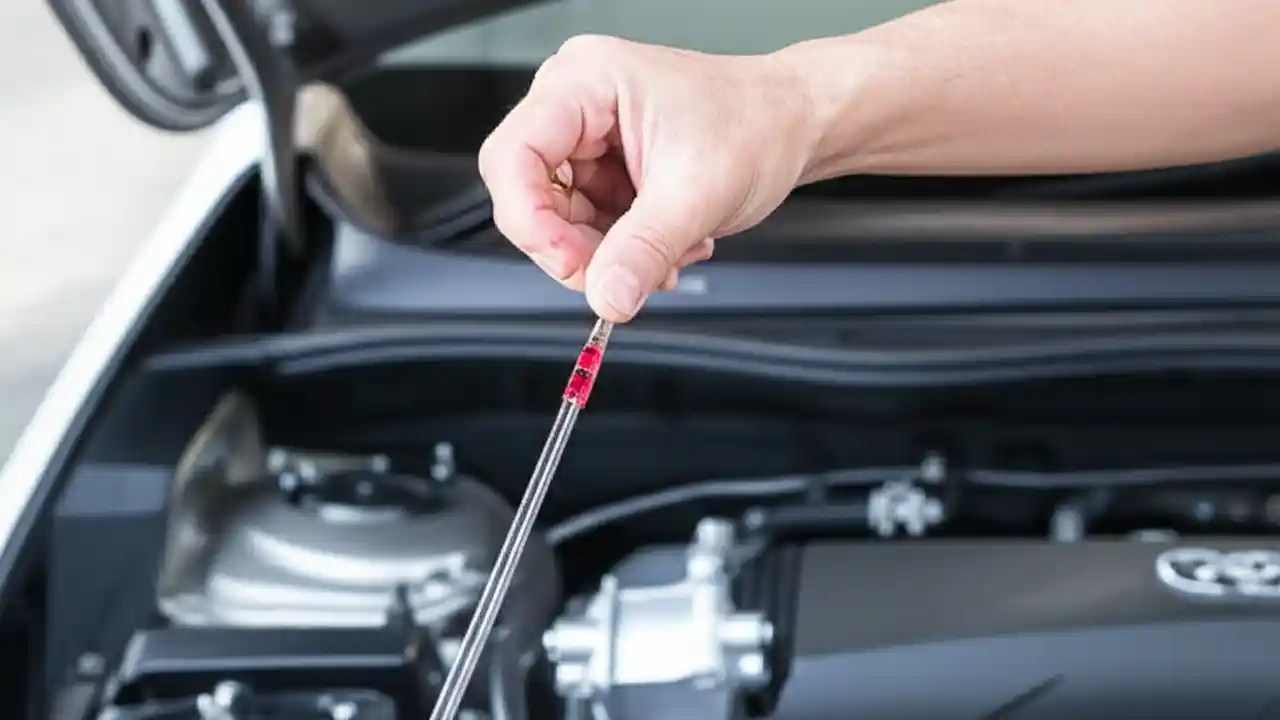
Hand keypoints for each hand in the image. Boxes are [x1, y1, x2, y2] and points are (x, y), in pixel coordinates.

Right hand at [478, 35, 818, 321]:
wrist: (796, 124)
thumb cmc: (757, 124)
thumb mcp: (698, 194)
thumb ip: (643, 250)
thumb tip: (606, 297)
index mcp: (585, 82)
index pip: (513, 157)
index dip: (530, 220)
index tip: (571, 264)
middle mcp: (575, 103)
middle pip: (530, 196)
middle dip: (578, 247)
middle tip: (623, 275)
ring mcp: (587, 137)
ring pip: (559, 221)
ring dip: (608, 255)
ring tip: (666, 255)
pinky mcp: (603, 167)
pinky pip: (587, 226)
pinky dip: (623, 250)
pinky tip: (666, 244)